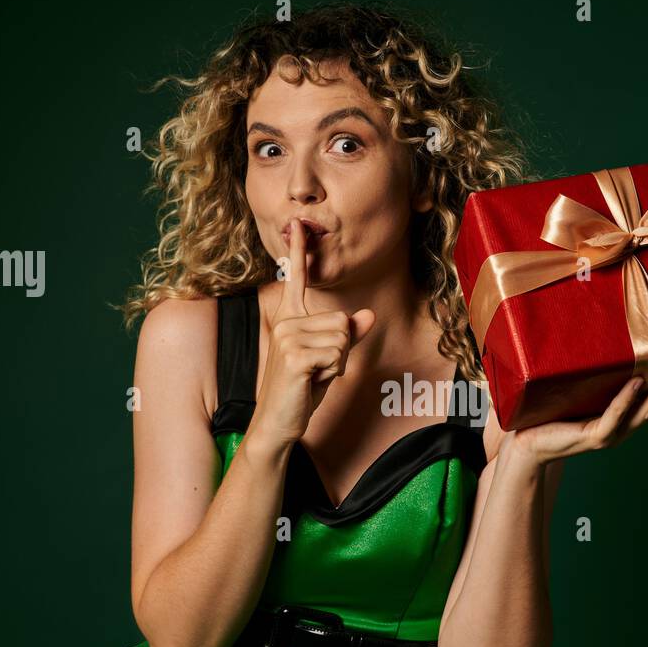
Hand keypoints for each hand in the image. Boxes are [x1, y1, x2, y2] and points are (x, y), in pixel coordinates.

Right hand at [246, 218, 376, 450]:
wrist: (278, 422)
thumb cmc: (302, 390)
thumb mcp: (330, 360)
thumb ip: (349, 336)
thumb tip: (369, 314)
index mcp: (291, 319)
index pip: (297, 280)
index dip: (299, 250)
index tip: (298, 224)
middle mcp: (287, 322)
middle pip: (343, 322)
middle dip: (341, 352)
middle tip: (317, 370)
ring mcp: (288, 337)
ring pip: (343, 339)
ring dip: (337, 364)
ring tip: (313, 376)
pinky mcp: (294, 355)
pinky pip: (337, 355)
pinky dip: (333, 373)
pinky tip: (311, 382)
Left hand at [508, 364, 647, 465]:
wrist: (523, 442)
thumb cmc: (550, 411)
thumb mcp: (579, 387)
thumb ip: (594, 368)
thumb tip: (600, 330)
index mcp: (626, 414)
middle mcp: (624, 424)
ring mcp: (610, 432)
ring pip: (646, 411)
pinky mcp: (591, 437)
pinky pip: (613, 416)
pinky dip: (626, 400)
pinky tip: (637, 383)